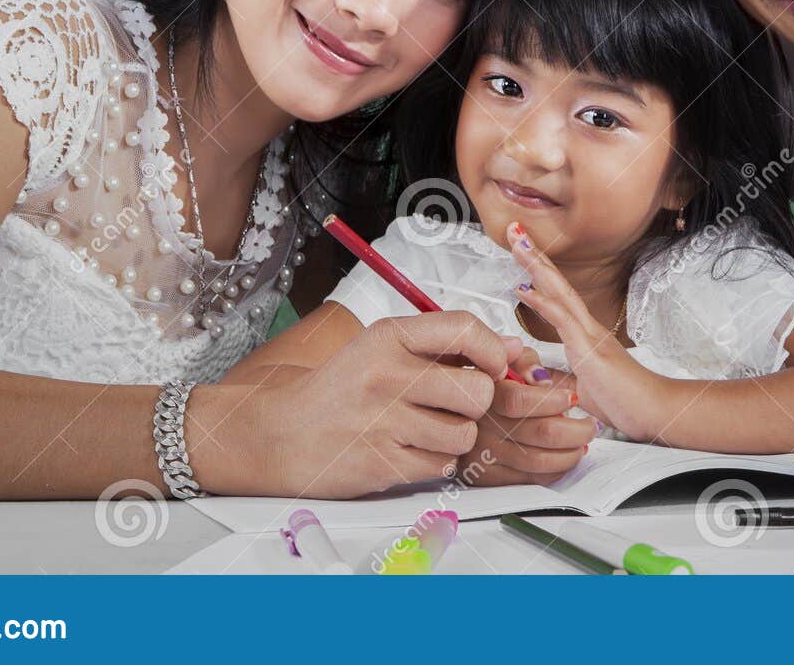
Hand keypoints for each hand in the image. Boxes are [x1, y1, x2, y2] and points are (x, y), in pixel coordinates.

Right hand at [191, 311, 523, 498]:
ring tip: (425, 428)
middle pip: (478, 390)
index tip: (492, 364)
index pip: (465, 329)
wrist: (280, 434)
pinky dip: (434, 461)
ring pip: (465, 434)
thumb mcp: (383, 348)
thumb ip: (445, 346)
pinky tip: (408, 449)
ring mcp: (384, 423)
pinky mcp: (382, 464)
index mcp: (388, 337)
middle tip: (455, 403)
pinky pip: (442, 465)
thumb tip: (514, 349)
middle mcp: (386, 376)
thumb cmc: (341, 389)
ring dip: (454, 436)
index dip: (492, 350)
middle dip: (476, 402)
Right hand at [459, 348, 595, 486]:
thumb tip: (541, 378)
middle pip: (540, 434)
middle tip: (589, 425)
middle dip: (577, 431)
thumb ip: (524, 360)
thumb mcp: (502, 359)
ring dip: (572, 454)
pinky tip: (565, 457)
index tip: (572, 398)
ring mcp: (484, 455)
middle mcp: (482, 427)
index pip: (522, 401)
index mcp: (486, 395)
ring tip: (583, 442)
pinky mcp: (487, 476)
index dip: (554, 401)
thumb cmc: (486, 383)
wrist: (451, 411)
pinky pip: (530, 479)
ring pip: (539, 462)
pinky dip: (556, 471)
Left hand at [506, 221, 669, 440]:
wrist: (653, 413)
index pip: (557, 294)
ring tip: (518, 244)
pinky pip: (563, 320)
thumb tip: (537, 372)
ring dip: (536, 266)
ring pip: (559, 292)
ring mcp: (590, 335)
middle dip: (534, 256)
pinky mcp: (590, 349)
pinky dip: (542, 302)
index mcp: (584, 334)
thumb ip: (558, 377)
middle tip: (515, 231)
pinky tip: (524, 288)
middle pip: (556, 283)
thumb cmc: (624, 401)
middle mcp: (587, 327)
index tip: (521, 251)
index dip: (539, 271)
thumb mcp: (579, 388)